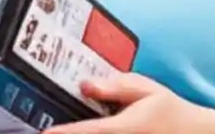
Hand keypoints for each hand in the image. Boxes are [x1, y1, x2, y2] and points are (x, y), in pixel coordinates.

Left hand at [45, 74, 214, 133]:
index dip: (64, 132)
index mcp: (125, 127)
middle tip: (47, 130)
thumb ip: (113, 87)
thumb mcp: (145, 90)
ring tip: (60, 129)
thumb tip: (84, 85)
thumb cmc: (169, 111)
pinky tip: (81, 129)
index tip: (45, 132)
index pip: (88, 131)